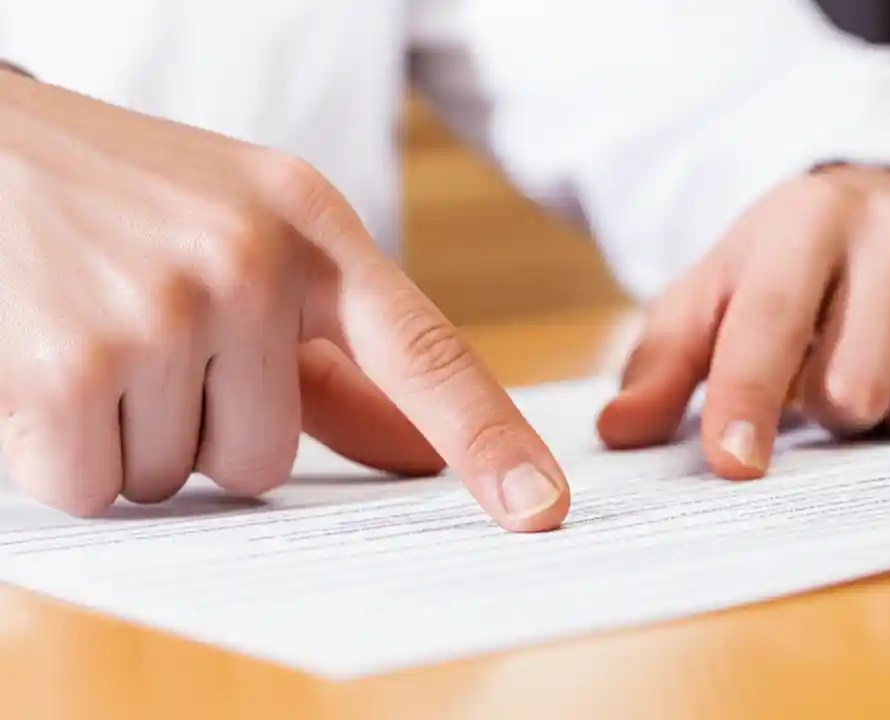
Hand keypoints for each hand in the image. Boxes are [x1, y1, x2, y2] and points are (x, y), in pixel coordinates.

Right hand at [0, 73, 567, 529]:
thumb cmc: (132, 205)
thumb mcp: (251, 247)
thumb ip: (340, 363)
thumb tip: (424, 457)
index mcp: (312, 228)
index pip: (424, 353)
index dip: (488, 440)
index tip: (541, 509)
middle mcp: (249, 261)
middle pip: (265, 459)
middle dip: (201, 428)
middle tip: (148, 340)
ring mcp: (160, 308)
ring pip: (178, 478)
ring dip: (129, 434)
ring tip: (91, 333)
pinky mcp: (64, 363)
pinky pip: (91, 489)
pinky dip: (57, 453)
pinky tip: (41, 361)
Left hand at [597, 164, 889, 476]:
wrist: (888, 212)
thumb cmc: (788, 272)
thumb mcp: (715, 298)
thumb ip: (663, 365)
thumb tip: (620, 433)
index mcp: (808, 218)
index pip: (773, 324)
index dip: (748, 401)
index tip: (734, 465)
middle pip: (856, 388)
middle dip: (831, 411)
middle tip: (827, 380)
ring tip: (881, 369)